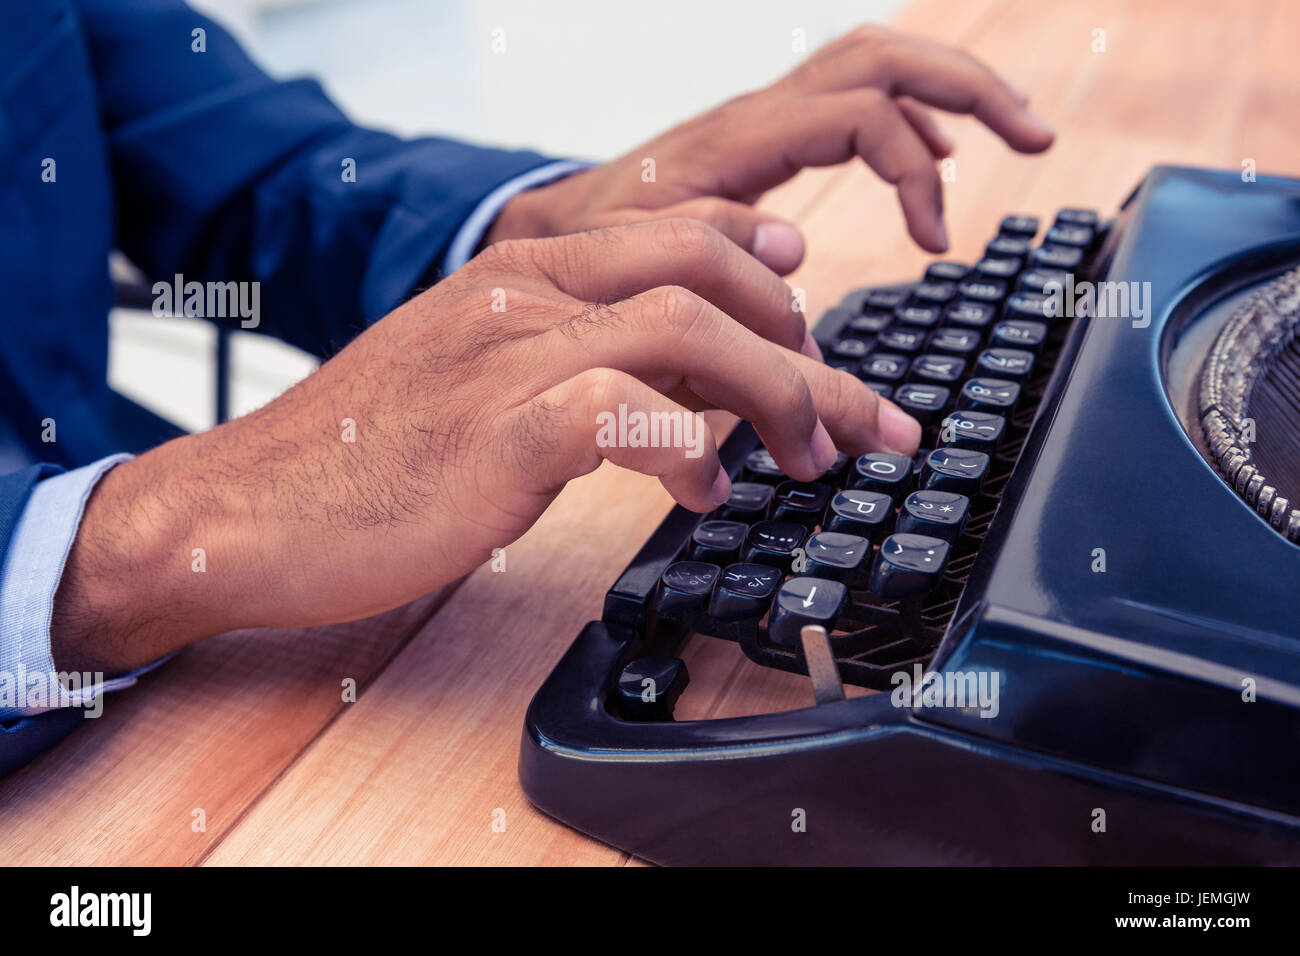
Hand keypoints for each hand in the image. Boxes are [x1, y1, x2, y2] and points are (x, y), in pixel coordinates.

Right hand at [52, 220, 920, 673]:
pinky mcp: (495, 429)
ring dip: (777, 391)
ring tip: (813, 456)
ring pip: (684, 326)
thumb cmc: (372, 459)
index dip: (765, 261)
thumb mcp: (485, 389)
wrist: (252, 509)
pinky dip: (685, 443)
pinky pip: (621, 409)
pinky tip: (705, 488)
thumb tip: (684, 405)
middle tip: (852, 420)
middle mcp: (521, 293)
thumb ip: (579, 372)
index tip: (816, 311)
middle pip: (704, 268)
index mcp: (521, 274)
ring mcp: (506, 355)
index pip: (675, 228)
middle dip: (805, 341)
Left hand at [488, 25, 1053, 271]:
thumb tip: (798, 259)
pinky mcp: (770, 138)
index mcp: (739, 143)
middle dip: (969, 89)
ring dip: (953, 90)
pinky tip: (941, 157)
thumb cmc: (596, 248)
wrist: (558, 225)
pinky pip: (856, 98)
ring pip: (875, 64)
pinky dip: (912, 118)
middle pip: (883, 57)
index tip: (934, 242)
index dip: (914, 168)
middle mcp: (761, 115)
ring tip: (1017, 130)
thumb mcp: (643, 262)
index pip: (859, 113)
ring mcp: (767, 119)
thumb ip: (712, 260)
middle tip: (1034, 138)